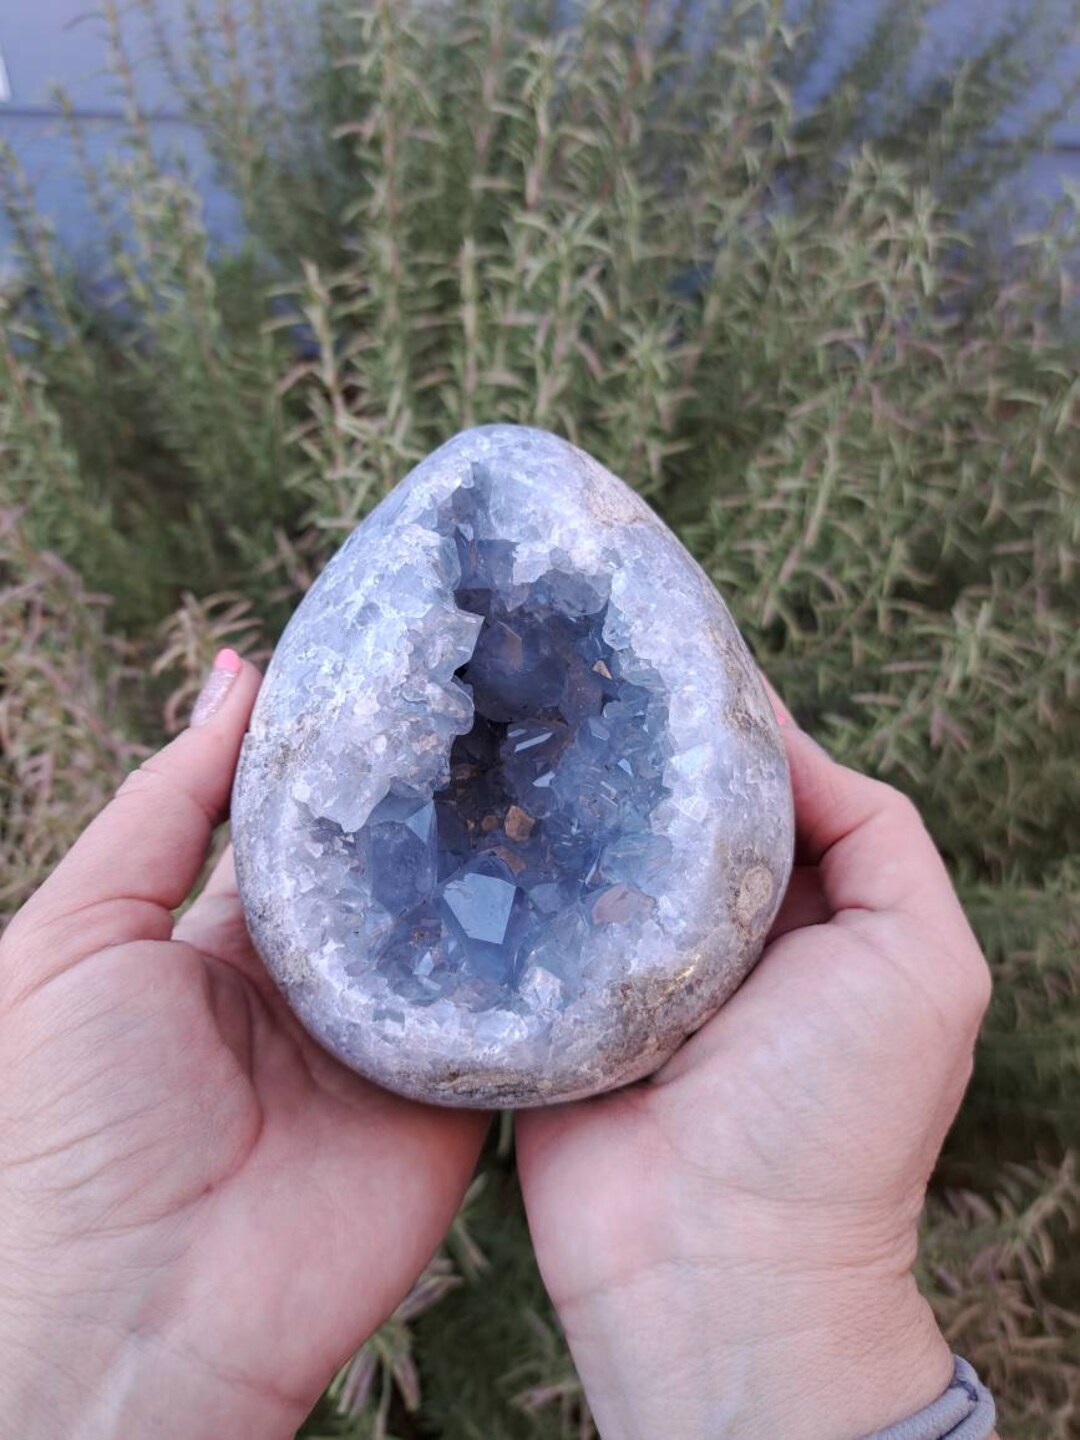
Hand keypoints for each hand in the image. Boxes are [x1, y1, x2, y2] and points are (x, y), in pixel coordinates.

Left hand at [0, 651, 486, 1439]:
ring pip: (466, 927)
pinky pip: (510, 1012)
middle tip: (510, 693)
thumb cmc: (68, 1118)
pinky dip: (540, 956)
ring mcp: (395, 1037)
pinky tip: (589, 869)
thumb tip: (237, 672)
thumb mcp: (79, 934)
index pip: (312, 821)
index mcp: (234, 937)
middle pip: (399, 866)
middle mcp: (325, 980)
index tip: (414, 659)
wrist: (133, 1312)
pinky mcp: (454, 1097)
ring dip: (504, 862)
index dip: (354, 748)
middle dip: (444, 794)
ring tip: (564, 756)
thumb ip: (163, 807)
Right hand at [516, 687, 991, 1439]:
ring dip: (561, 798)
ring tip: (510, 713)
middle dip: (631, 745)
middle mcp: (712, 929)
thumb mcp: (926, 960)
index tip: (666, 648)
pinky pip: (522, 914)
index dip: (722, 717)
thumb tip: (782, 736)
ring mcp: (621, 963)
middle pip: (665, 805)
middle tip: (569, 666)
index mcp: (803, 907)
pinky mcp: (545, 998)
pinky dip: (508, 868)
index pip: (759, 781)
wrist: (715, 1270)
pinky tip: (473, 802)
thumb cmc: (839, 1122)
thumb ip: (880, 834)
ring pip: (587, 847)